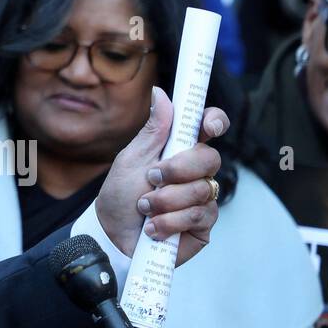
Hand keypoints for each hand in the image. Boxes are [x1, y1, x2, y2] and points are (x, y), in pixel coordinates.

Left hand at [95, 86, 226, 265]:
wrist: (113, 235)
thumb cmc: (120, 194)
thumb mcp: (131, 159)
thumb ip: (152, 130)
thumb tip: (160, 92)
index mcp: (178, 148)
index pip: (208, 127)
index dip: (215, 120)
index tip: (208, 124)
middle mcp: (195, 171)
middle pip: (210, 158)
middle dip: (178, 169)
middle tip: (152, 178)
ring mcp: (203, 197)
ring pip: (202, 190)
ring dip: (165, 200)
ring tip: (144, 208)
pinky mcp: (204, 224)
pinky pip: (199, 215)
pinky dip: (169, 221)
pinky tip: (154, 227)